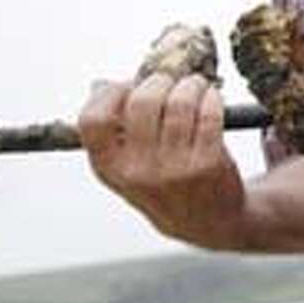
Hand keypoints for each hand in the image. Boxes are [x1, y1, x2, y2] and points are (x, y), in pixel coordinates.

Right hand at [76, 73, 247, 246]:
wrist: (206, 222)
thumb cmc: (162, 182)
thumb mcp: (126, 166)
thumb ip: (112, 130)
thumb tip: (101, 85)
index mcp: (109, 168)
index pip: (93, 121)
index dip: (110, 93)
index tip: (128, 86)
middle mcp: (139, 171)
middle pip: (142, 102)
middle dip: (159, 81)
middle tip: (169, 81)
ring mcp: (174, 169)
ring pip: (179, 104)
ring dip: (190, 85)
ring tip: (195, 85)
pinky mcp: (207, 164)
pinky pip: (209, 115)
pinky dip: (211, 98)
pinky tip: (210, 98)